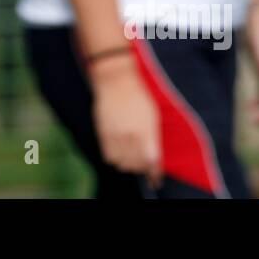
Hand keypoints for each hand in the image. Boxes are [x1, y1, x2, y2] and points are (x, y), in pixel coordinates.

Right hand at [91, 54, 162, 189]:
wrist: (116, 80)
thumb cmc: (138, 96)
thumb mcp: (152, 115)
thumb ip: (153, 138)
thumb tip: (153, 158)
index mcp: (148, 131)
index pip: (153, 161)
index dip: (155, 173)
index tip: (156, 178)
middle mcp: (132, 135)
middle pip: (137, 166)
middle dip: (141, 168)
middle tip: (142, 164)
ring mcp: (116, 135)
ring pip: (122, 164)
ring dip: (127, 165)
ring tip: (129, 157)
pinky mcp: (103, 133)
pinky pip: (108, 157)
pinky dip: (114, 159)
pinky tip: (118, 152)